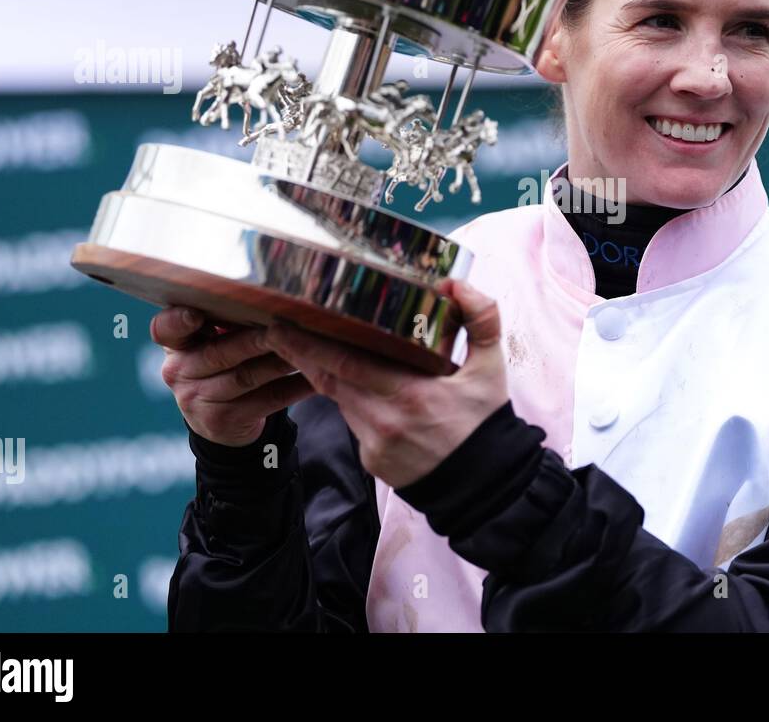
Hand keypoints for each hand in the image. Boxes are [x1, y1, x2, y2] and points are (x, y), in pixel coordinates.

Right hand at [151, 307, 315, 446]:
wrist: (218, 419)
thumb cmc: (221, 364)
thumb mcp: (210, 342)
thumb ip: (224, 321)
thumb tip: (268, 295)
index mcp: (175, 344)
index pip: (165, 329)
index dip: (178, 321)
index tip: (196, 314)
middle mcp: (179, 372)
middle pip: (220, 352)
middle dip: (256, 339)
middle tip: (286, 325)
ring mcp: (198, 400)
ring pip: (246, 376)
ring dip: (281, 360)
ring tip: (309, 346)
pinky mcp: (224, 421)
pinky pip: (267, 400)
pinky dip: (295, 387)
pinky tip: (317, 376)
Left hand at [263, 278, 507, 488]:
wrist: (485, 484)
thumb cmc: (485, 422)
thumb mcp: (491, 368)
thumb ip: (481, 320)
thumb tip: (458, 285)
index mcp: (410, 392)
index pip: (346, 362)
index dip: (311, 343)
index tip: (287, 321)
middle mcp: (384, 419)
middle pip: (328, 379)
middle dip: (299, 353)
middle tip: (277, 329)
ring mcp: (373, 443)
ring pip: (338, 399)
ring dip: (325, 375)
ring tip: (306, 350)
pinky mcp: (370, 461)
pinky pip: (352, 422)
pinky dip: (351, 402)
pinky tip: (357, 389)